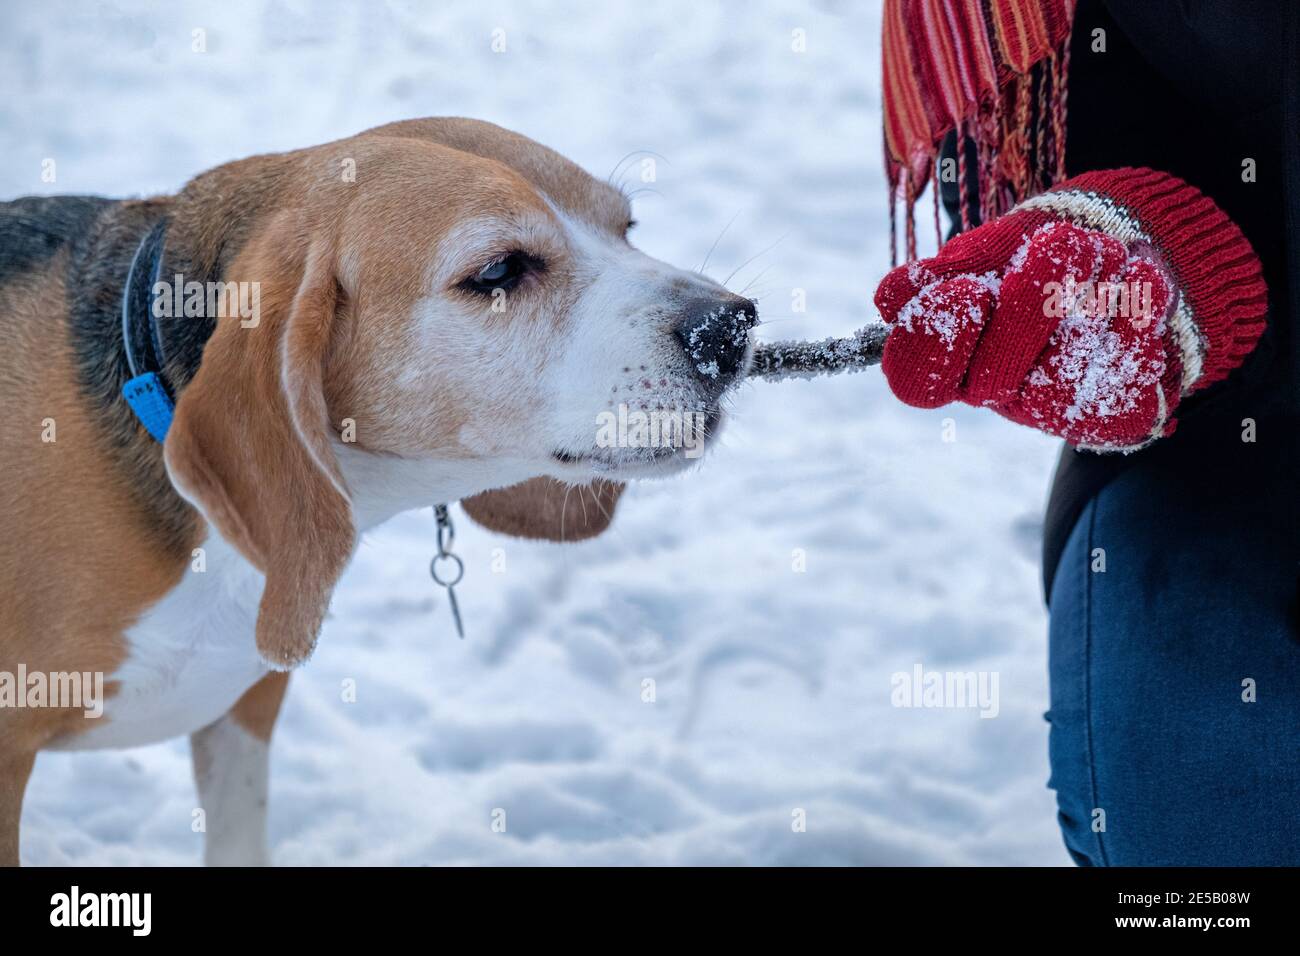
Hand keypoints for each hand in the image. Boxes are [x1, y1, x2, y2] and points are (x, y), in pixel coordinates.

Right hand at [874, 168, 1267, 450]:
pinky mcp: (1118, 407)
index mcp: (954, 358)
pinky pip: (1128, 363)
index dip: (932, 345)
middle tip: (1056, 241)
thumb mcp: (988, 252)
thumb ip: (944, 273)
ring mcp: (1057, 408)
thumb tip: (892, 299)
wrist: (1122, 252)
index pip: (916, 381)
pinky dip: (1137, 302)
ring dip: (1090, 288)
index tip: (965, 291)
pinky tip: (1138, 272)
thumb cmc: (1038, 256)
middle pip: (992, 379)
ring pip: (1065, 367)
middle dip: (1029, 301)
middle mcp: (1000, 393)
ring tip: (1099, 248)